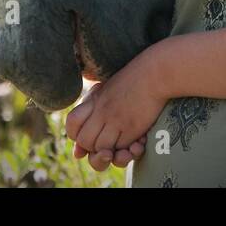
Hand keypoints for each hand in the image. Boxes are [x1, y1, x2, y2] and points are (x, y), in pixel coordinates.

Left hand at [65, 46, 167, 167]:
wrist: (153, 74)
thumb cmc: (132, 81)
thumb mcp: (106, 89)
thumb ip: (93, 104)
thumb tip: (84, 124)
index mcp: (93, 100)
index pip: (72, 123)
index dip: (76, 134)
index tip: (87, 134)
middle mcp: (101, 111)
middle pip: (84, 141)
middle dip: (92, 148)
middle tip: (105, 143)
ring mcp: (115, 121)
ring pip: (100, 149)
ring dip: (109, 151)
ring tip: (118, 143)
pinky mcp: (131, 129)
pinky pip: (120, 148)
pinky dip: (125, 149)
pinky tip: (132, 141)